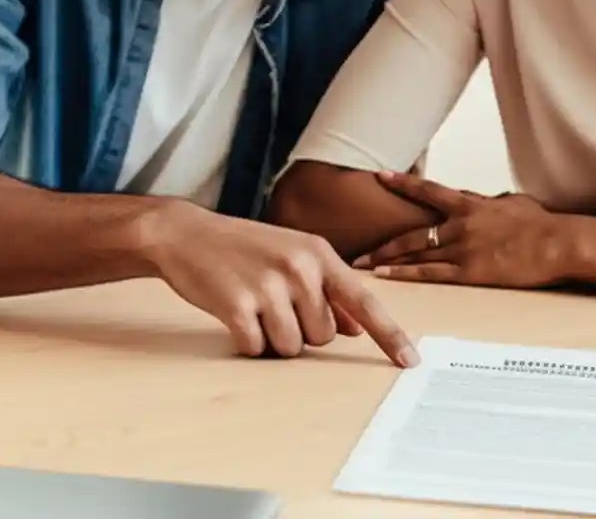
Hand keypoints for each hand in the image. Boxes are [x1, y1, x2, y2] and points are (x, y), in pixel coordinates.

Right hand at [140, 202, 417, 367]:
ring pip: (292, 347)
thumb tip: (354, 329)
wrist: (186, 233)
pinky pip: (257, 348)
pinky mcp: (237, 304)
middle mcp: (300, 268)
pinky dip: (247, 342)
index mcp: (320, 254)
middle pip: (323, 336)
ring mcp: (269, 285)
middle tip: (273, 304)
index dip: (389, 335)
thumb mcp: (292, 256)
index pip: (364, 301)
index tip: (409, 361)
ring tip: (254, 308)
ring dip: (273, 339)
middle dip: (301, 331)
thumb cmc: (244, 247)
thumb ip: (327, 290)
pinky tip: (235, 315)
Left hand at [353, 172, 566, 289]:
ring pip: (415, 254)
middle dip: (383, 241)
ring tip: (364, 264)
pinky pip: (430, 273)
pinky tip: (387, 277)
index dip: (402, 183)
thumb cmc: (541, 223)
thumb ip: (488, 203)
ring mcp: (462, 249)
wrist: (556, 244)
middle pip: (411, 232)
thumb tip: (479, 201)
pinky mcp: (469, 272)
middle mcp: (459, 225)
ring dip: (387, 260)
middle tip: (358, 247)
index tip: (380, 176)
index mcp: (469, 205)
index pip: (428, 191)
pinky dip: (405, 274)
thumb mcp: (512, 203)